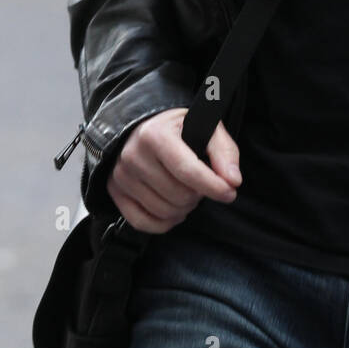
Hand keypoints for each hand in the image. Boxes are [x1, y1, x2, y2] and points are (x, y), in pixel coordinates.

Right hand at [107, 108, 241, 232]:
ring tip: (188, 190)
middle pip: (178, 195)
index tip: (230, 192)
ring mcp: (121, 175)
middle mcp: (133, 155)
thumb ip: (224, 152)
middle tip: (201, 182)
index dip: (213, 186)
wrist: (143, 124)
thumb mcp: (206, 127)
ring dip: (184, 208)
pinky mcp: (114, 191)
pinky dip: (164, 223)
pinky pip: (142, 223)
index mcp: (155, 134)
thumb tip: (233, 181)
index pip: (187, 170)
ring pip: (163, 211)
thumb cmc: (179, 127)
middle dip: (198, 194)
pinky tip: (174, 209)